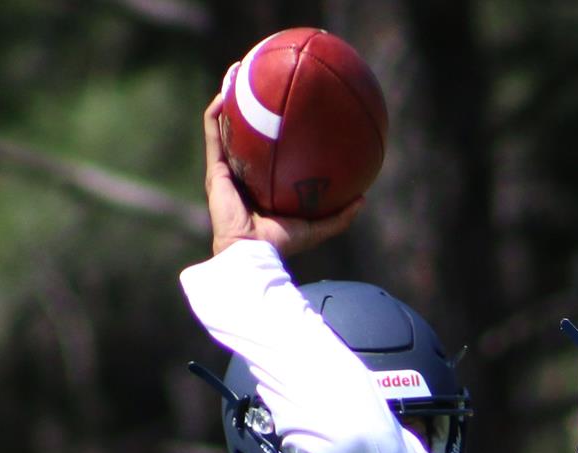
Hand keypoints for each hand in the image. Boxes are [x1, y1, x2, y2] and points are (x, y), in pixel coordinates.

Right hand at [203, 67, 362, 258]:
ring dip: (228, 100)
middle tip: (262, 85)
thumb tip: (364, 199)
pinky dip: (216, 113)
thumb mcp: (318, 228)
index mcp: (261, 186)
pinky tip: (225, 91)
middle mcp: (242, 176)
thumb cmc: (282, 245)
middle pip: (245, 135)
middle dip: (250, 109)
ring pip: (224, 128)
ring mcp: (226, 172)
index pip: (266, 155)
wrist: (252, 253)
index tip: (285, 114)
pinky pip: (213, 134)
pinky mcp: (215, 170)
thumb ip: (339, 216)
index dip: (272, 134)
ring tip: (237, 74)